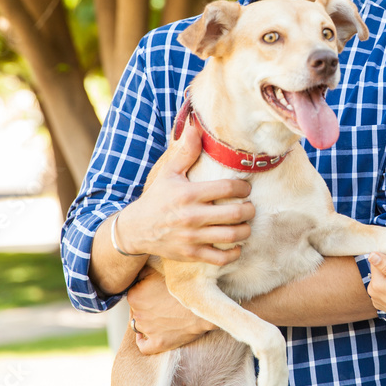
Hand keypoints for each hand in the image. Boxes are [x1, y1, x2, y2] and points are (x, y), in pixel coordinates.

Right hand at [116, 123, 255, 266]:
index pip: (228, 188)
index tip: (246, 188)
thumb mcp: (169, 173)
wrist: (136, 230)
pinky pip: (220, 258)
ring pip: (231, 236)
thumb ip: (186, 152)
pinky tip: (236, 245)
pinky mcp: (191, 254)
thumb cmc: (157, 198)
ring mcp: (192, 237)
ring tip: (245, 224)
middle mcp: (192, 216)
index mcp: (189, 194)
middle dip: (250, 210)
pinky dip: (234, 253)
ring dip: (245, 230)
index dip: (244, 187)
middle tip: (250, 207)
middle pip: (235, 214)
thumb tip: (196, 127)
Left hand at [128, 268, 213, 353]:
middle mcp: (137, 314)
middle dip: (147, 306)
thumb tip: (139, 272)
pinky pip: (143, 346)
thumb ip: (146, 270)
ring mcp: (147, 330)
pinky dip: (144, 341)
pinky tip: (150, 335)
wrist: (205, 303)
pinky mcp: (158, 343)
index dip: (146, 291)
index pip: (135, 293)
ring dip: (148, 321)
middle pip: (137, 309)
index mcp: (135, 295)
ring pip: (139, 326)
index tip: (157, 290)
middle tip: (162, 302)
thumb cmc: (185, 284)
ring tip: (162, 315)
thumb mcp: (164, 269)